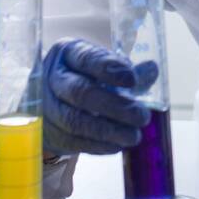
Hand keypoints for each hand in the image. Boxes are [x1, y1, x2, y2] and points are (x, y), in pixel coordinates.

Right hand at [41, 39, 154, 155]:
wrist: (53, 100)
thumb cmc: (85, 77)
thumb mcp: (103, 66)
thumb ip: (127, 69)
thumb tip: (151, 70)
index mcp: (69, 53)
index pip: (86, 58)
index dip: (109, 68)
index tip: (132, 80)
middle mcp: (53, 77)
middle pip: (80, 92)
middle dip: (114, 106)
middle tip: (142, 116)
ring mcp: (47, 106)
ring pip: (75, 121)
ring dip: (108, 131)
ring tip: (134, 136)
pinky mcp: (49, 132)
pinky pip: (73, 141)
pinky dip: (98, 146)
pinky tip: (117, 145)